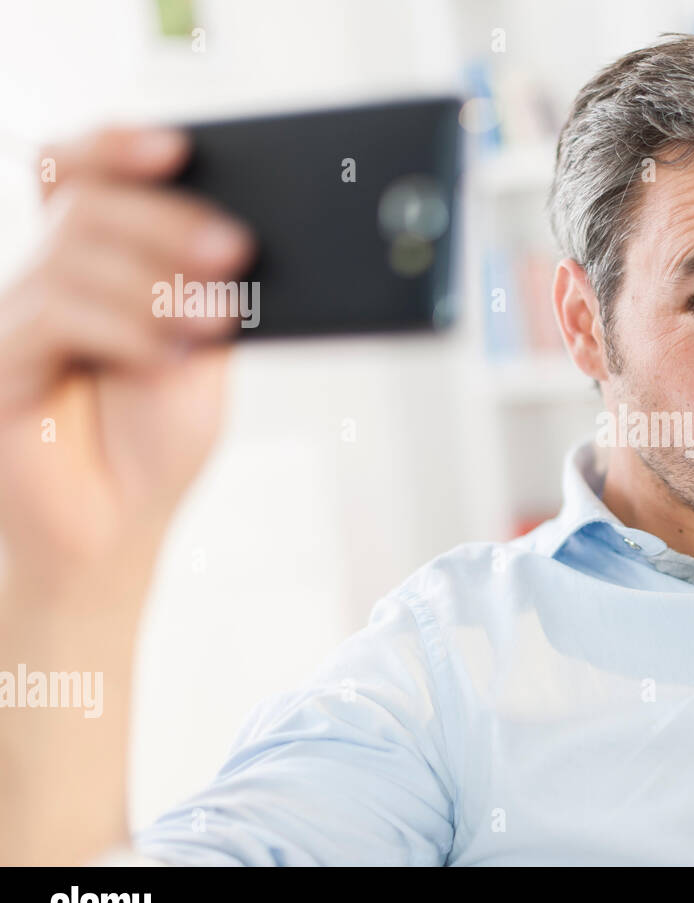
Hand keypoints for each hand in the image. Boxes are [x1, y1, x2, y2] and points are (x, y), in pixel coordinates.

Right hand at [0, 127, 254, 580]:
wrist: (114, 530)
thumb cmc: (152, 445)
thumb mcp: (197, 357)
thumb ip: (200, 295)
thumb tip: (235, 235)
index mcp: (93, 267)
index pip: (81, 174)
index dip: (117, 146)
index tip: (178, 147)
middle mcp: (45, 280)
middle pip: (86, 204)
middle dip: (167, 220)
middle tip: (232, 250)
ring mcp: (13, 318)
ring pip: (73, 253)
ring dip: (156, 283)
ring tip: (212, 319)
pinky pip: (55, 314)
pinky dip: (123, 329)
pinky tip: (164, 355)